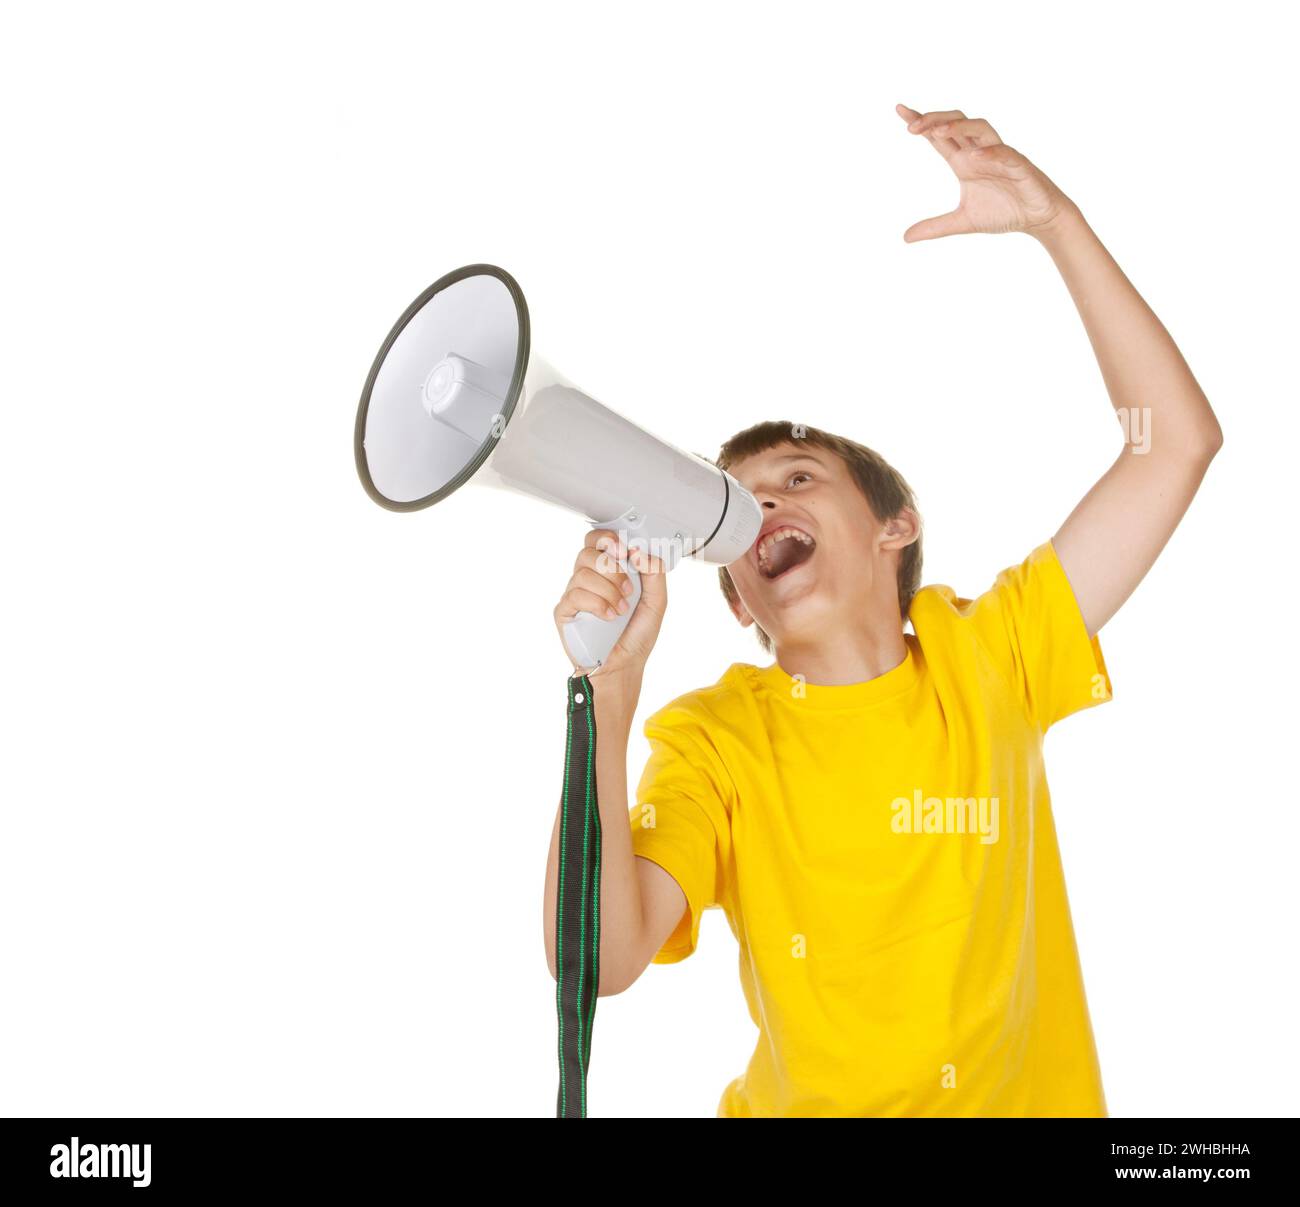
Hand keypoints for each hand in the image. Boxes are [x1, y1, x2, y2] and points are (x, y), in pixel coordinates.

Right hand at [553, 528, 667, 678]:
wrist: (623, 665)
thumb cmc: (636, 635)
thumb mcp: (657, 601)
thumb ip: (654, 572)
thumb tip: (638, 551)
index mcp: (609, 570)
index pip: (598, 539)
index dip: (609, 538)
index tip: (625, 551)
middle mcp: (589, 578)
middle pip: (588, 551)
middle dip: (612, 567)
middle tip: (628, 588)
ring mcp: (575, 593)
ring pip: (583, 572)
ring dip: (609, 590)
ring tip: (621, 610)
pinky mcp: (565, 610)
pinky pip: (575, 595)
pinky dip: (597, 604)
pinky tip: (609, 617)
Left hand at [895, 104, 1075, 240]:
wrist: (1038, 219)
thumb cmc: (1004, 211)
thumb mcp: (963, 222)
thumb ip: (935, 227)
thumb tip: (905, 238)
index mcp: (964, 161)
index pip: (939, 135)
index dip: (922, 121)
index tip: (899, 110)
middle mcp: (979, 152)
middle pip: (956, 123)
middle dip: (935, 120)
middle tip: (912, 126)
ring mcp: (1000, 155)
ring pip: (980, 128)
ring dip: (958, 126)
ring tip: (937, 131)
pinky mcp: (1020, 166)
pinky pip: (1005, 153)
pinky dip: (990, 153)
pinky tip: (973, 156)